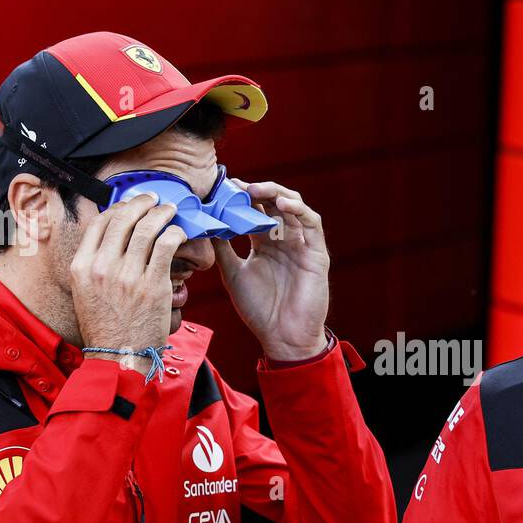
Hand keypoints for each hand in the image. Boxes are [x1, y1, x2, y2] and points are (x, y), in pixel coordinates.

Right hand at [70, 192, 187, 371]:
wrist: (118, 357)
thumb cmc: (104, 327)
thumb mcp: (85, 292)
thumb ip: (94, 265)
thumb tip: (110, 240)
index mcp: (82, 266)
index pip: (100, 223)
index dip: (118, 207)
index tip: (131, 204)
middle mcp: (102, 267)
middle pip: (123, 219)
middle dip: (142, 203)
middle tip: (155, 199)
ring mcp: (128, 276)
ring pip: (147, 229)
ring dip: (161, 214)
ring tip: (170, 210)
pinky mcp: (153, 285)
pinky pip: (166, 247)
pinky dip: (174, 234)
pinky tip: (178, 233)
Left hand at [214, 179, 329, 360]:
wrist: (282, 337)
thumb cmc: (259, 310)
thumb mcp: (233, 275)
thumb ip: (222, 250)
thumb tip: (206, 225)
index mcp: (263, 243)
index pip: (253, 211)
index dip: (240, 198)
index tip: (221, 188)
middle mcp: (283, 239)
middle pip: (272, 203)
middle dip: (256, 190)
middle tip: (237, 185)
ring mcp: (301, 244)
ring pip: (292, 206)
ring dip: (275, 193)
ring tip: (256, 190)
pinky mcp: (316, 252)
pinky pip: (312, 223)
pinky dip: (298, 209)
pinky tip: (281, 204)